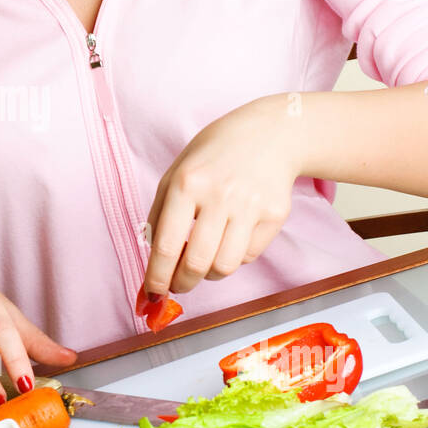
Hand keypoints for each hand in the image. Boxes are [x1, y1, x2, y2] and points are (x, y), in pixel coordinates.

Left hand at [142, 95, 300, 297]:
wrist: (269, 134)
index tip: (153, 294)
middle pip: (197, 264)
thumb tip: (154, 264)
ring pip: (225, 267)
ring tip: (204, 261)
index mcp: (186, 183)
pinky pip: (248, 256)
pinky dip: (234, 257)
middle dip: (182, 284)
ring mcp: (250, 206)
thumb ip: (160, 216)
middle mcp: (219, 195)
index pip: (167, 246)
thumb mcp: (176, 174)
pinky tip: (230, 239)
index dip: (157, 278)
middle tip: (178, 285)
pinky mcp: (274, 215)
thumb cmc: (214, 156)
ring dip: (209, 275)